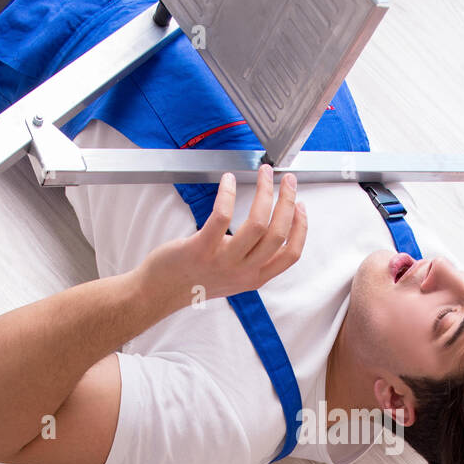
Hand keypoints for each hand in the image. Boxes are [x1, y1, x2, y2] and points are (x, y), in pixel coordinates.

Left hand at [140, 163, 306, 306]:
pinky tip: (228, 180)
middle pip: (277, 234)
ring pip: (257, 224)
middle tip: (287, 180)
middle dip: (287, 201)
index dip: (301, 227)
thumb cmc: (196, 279)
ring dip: (265, 193)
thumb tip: (269, 230)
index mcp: (255, 277)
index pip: (290, 254)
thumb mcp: (234, 277)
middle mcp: (244, 272)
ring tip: (264, 173)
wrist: (163, 291)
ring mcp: (223, 261)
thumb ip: (253, 260)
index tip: (300, 206)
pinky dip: (227, 193)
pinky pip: (222, 216)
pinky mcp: (201, 249)